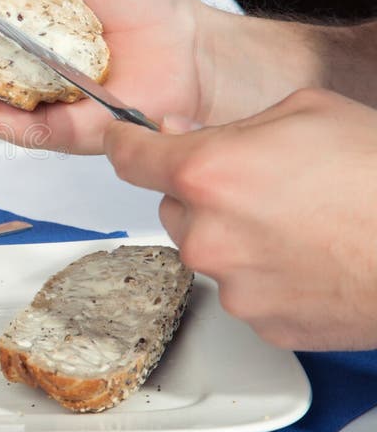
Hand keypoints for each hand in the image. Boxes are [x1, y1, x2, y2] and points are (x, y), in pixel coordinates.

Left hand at [105, 88, 376, 350]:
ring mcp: (231, 283)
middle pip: (173, 205)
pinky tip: (306, 255)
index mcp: (205, 172)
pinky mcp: (259, 320)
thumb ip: (229, 123)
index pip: (126, 157)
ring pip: (207, 248)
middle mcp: (206, 233)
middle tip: (259, 183)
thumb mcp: (304, 111)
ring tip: (298, 221)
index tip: (124, 143)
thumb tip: (182, 132)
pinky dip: (262, 272)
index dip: (124, 143)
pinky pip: (241, 287)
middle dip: (202, 192)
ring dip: (233, 234)